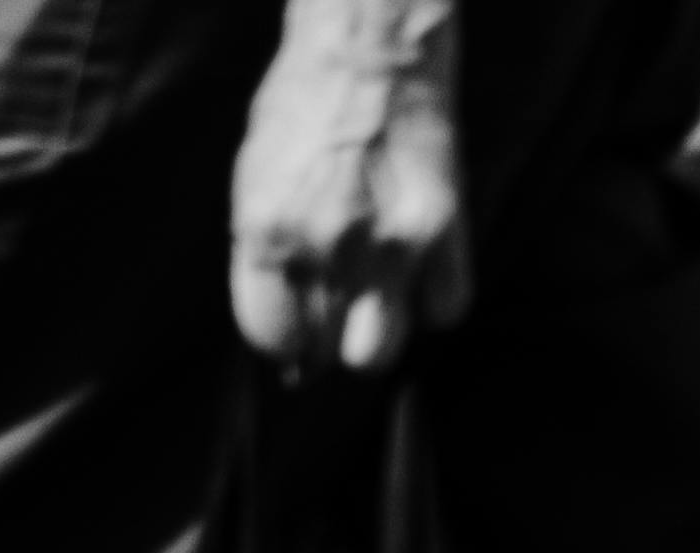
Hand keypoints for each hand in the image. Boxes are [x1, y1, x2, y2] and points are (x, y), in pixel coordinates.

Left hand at [230, 0, 463, 375]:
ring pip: (381, 351)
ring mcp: (390, 245)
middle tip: (336, 304)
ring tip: (376, 292)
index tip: (296, 326)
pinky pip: (444, 309)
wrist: (370, 53)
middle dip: (330, 336)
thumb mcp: (255, 179)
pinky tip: (420, 264)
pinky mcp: (444, 233)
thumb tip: (285, 329)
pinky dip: (434, 298)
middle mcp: (327, 246)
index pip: (272, 336)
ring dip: (378, 331)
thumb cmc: (302, 108)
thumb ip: (265, 255)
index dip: (285, 337)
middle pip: (329, 352)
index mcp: (268, 231)